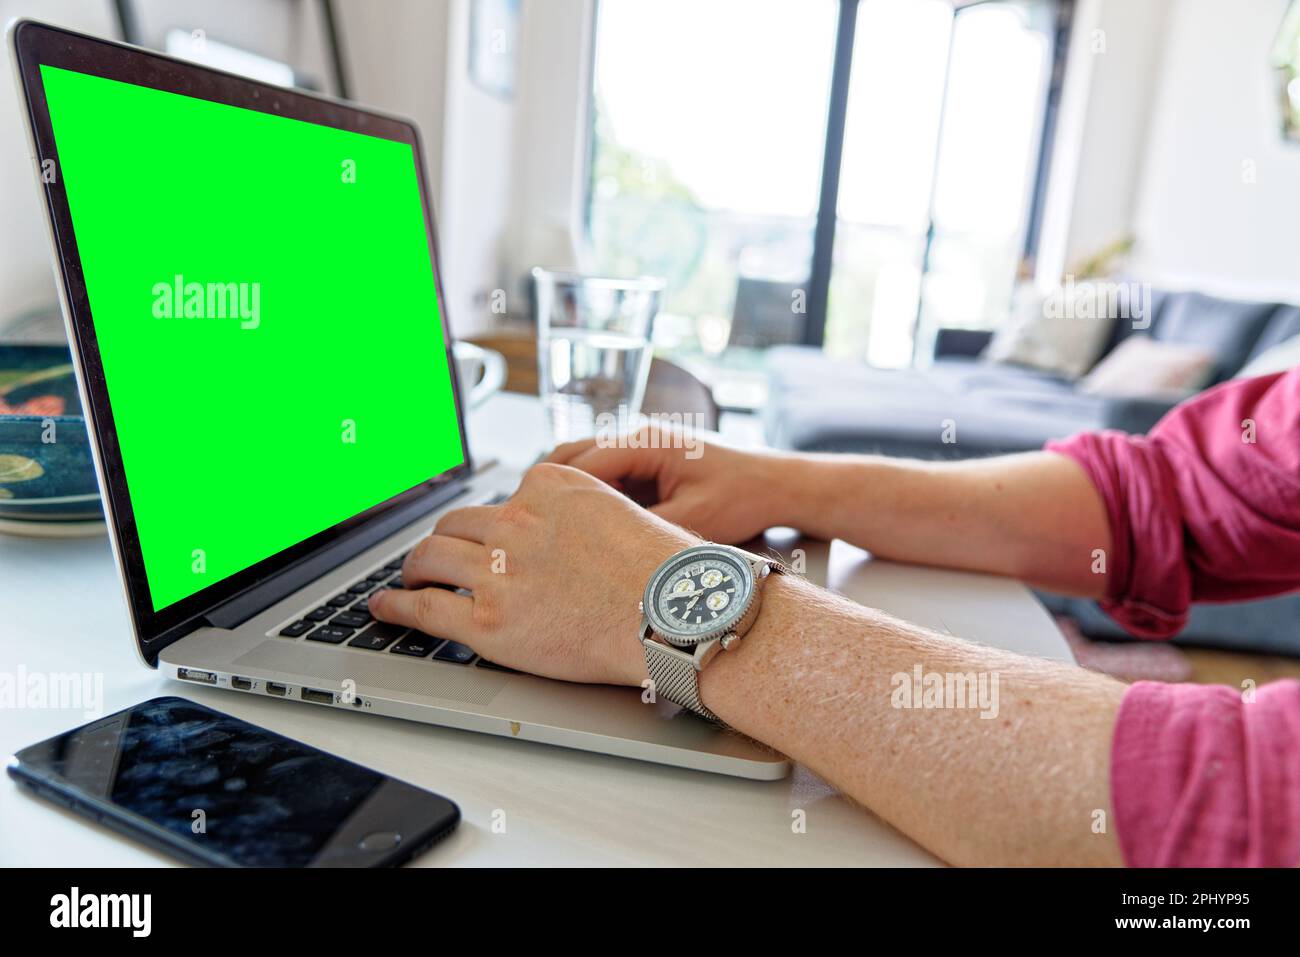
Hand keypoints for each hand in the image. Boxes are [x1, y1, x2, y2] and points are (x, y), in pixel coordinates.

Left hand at [368, 463, 696, 685]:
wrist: (677, 617)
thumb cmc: (671, 574)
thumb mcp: (626, 512)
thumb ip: (583, 515)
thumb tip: (577, 538)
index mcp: (551, 485)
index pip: (502, 498)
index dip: (488, 522)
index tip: (480, 533)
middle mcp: (518, 520)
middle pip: (457, 524)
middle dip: (444, 540)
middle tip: (436, 555)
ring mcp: (498, 570)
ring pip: (430, 558)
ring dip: (415, 568)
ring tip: (408, 578)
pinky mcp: (489, 620)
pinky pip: (424, 607)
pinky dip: (397, 605)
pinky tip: (387, 606)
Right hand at [545, 425, 799, 543]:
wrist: (773, 485)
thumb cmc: (741, 496)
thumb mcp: (690, 519)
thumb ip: (641, 527)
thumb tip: (596, 547)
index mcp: (645, 441)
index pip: (580, 463)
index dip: (555, 496)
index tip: (537, 527)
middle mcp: (637, 435)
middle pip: (570, 455)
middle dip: (550, 490)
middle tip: (533, 527)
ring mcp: (639, 445)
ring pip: (583, 464)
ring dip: (570, 494)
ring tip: (556, 531)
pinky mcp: (645, 460)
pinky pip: (605, 474)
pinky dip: (592, 497)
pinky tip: (589, 528)